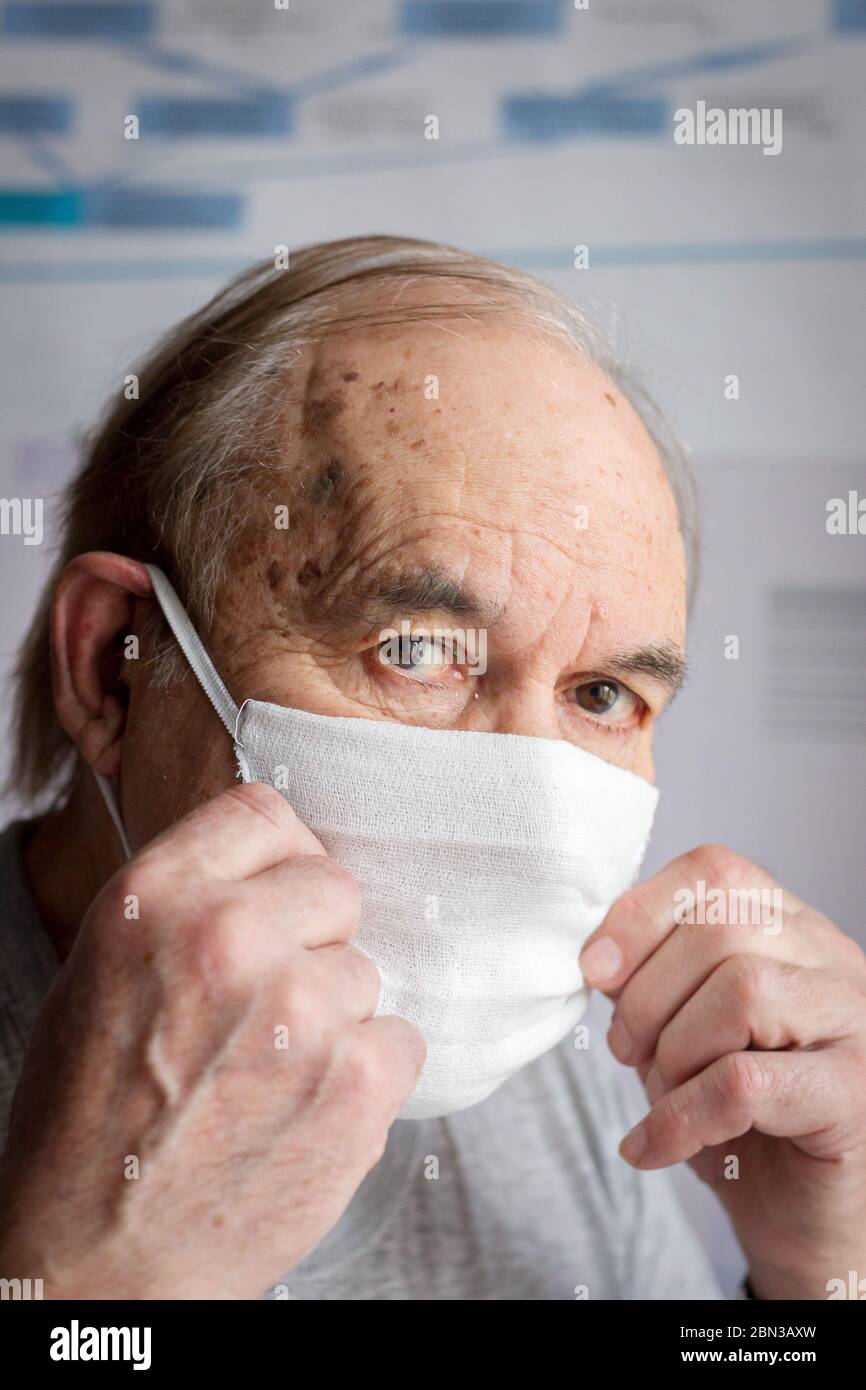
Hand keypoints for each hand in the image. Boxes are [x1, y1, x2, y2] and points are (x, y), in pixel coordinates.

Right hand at [0, 783, 424, 1298]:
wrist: (96, 1258)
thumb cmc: (91, 1120)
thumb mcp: (106, 970)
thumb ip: (190, 901)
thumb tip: (275, 864)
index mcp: (155, 899)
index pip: (265, 812)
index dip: (276, 862)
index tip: (274, 900)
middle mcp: (226, 939)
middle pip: (333, 886)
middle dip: (310, 941)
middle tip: (263, 1007)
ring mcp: (299, 1010)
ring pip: (364, 970)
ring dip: (333, 1018)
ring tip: (265, 1076)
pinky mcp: (355, 1082)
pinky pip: (401, 1038)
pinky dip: (366, 1077)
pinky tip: (303, 1111)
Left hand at [580, 844, 865, 1299]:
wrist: (804, 1227)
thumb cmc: (740, 1123)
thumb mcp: (682, 1034)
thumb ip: (652, 981)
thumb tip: (598, 956)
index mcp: (791, 930)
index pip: (715, 872)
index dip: (640, 912)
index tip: (594, 971)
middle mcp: (833, 962)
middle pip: (722, 927)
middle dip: (647, 994)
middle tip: (627, 1052)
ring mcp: (854, 1022)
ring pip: (743, 991)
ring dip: (673, 1052)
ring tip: (659, 1096)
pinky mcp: (854, 1094)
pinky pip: (746, 1081)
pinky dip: (681, 1116)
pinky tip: (655, 1147)